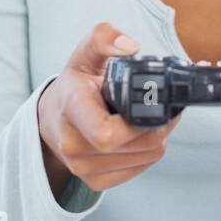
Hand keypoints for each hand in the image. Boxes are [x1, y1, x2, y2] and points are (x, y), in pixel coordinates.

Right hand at [37, 22, 182, 193]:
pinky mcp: (95, 181)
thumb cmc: (74, 85)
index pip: (107, 134)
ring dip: (159, 137)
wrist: (53, 118)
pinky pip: (140, 168)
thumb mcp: (84, 54)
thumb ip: (103, 38)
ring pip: (145, 157)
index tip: (148, 103)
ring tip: (152, 117)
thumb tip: (130, 45)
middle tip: (167, 106)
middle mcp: (73, 145)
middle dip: (160, 124)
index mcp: (71, 110)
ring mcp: (83, 168)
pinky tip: (141, 134)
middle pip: (137, 146)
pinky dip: (150, 151)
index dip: (137, 123)